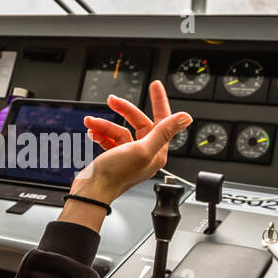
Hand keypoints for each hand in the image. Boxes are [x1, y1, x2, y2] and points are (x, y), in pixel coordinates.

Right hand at [76, 80, 191, 202]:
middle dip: (124, 111)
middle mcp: (145, 153)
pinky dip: (101, 134)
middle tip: (113, 100)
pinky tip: (93, 132)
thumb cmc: (116, 175)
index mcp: (156, 151)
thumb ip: (164, 132)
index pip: (163, 121)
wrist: (91, 191)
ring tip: (92, 122)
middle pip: (138, 123)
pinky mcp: (114, 157)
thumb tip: (185, 118)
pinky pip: (110, 139)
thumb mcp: (142, 149)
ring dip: (104, 124)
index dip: (159, 101)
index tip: (155, 86)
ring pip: (120, 130)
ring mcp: (129, 155)